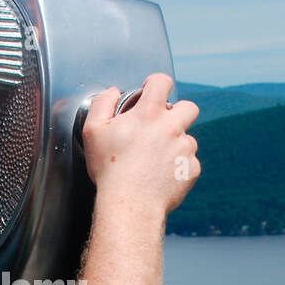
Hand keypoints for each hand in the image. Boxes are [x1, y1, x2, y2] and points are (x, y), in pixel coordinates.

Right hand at [82, 72, 200, 215]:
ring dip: (176, 143)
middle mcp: (171, 127)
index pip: (162, 81)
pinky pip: (189, 162)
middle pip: (188, 107)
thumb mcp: (93, 131)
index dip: (156, 84)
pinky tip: (162, 175)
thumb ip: (102, 103)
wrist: (130, 203)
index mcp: (148, 113)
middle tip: (162, 126)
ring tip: (156, 158)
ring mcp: (184, 148)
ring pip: (188, 138)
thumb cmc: (110, 169)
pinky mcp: (191, 169)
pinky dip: (178, 167)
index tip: (151, 92)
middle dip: (178, 112)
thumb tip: (113, 92)